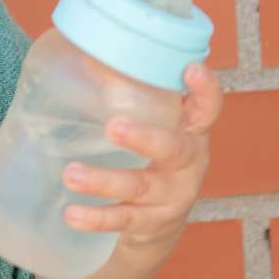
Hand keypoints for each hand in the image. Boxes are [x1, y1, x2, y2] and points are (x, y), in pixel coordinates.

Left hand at [61, 60, 224, 254]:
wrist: (159, 221)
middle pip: (173, 149)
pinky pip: (123, 220)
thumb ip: (127, 93)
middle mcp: (188, 163)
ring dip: (104, 180)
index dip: (205, 89)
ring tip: (71, 174)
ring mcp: (172, 196)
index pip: (207, 108)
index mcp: (190, 130)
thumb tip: (86, 56)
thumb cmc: (152, 154)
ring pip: (140, 187)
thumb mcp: (151, 124)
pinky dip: (96, 218)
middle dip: (144, 137)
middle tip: (112, 126)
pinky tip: (71, 213)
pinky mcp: (151, 223)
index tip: (191, 69)